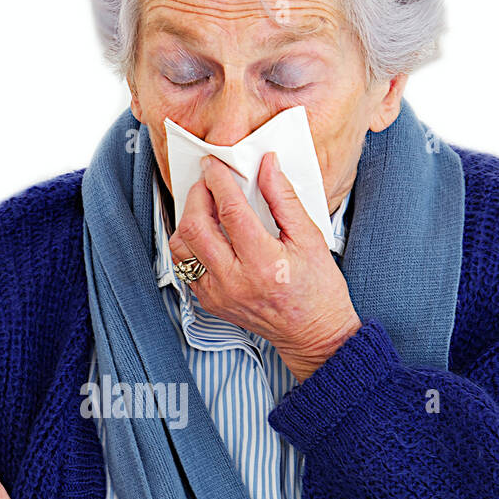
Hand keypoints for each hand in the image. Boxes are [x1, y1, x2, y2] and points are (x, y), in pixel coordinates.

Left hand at [168, 153, 360, 381]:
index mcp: (263, 263)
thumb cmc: (317, 289)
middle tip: (207, 182)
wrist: (311, 334)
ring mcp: (217, 294)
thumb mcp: (310, 238)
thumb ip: (284, 199)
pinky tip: (205, 232)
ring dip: (187, 220)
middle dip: (197, 196)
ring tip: (204, 206)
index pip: (230, 211)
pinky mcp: (209, 302)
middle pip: (195, 228)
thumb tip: (267, 165)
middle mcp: (234, 282)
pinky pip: (185, 267)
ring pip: (181, 248)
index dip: (219, 181)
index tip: (215, 165)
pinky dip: (189, 244)